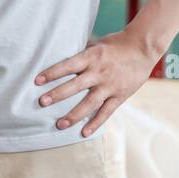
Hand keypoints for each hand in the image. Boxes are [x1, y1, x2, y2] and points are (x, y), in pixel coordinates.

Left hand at [34, 30, 162, 136]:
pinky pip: (106, 112)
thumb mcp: (95, 45)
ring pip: (90, 103)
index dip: (52, 73)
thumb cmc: (114, 45)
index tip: (37, 81)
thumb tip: (59, 63)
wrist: (142, 48)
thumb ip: (80, 56)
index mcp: (91, 57)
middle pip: (75, 86)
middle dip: (58, 95)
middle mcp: (99, 72)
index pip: (67, 66)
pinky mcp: (121, 96)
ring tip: (59, 124)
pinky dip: (95, 123)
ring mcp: (110, 86)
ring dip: (74, 114)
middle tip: (41, 102)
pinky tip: (83, 132)